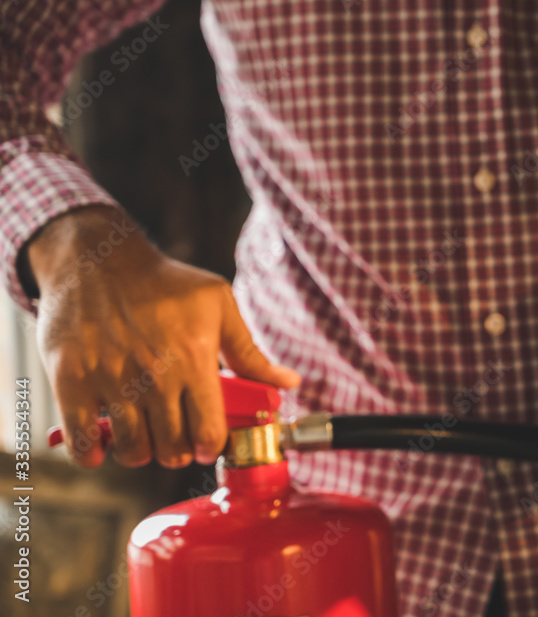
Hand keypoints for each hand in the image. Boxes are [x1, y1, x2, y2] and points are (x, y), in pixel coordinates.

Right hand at [26, 206, 299, 467]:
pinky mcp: (71, 381)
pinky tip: (102, 443)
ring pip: (132, 451)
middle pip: (172, 450)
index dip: (212, 446)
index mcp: (194, 359)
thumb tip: (290, 383)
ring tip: (143, 435)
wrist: (97, 260)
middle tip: (175, 438)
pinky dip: (92, 453)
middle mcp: (154, 376)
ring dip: (140, 452)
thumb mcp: (218, 306)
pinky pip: (82, 441)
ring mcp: (110, 381)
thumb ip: (251, 353)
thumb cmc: (164, 283)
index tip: (207, 442)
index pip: (209, 433)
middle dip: (179, 452)